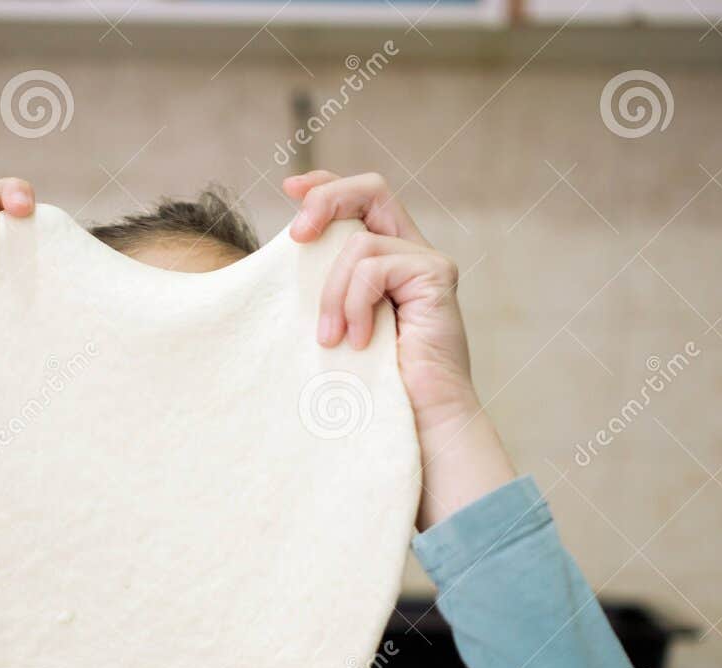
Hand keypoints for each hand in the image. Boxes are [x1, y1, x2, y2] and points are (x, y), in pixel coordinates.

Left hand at [285, 171, 516, 526]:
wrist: (419, 429)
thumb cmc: (372, 392)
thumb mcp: (334, 331)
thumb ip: (323, 293)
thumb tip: (284, 262)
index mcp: (386, 263)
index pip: (359, 200)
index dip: (324, 184)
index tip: (288, 190)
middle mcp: (410, 255)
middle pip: (370, 189)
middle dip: (326, 201)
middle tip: (296, 238)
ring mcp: (427, 264)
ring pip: (360, 243)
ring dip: (333, 292)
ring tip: (332, 340)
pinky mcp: (436, 278)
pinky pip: (376, 265)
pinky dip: (356, 301)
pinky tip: (359, 340)